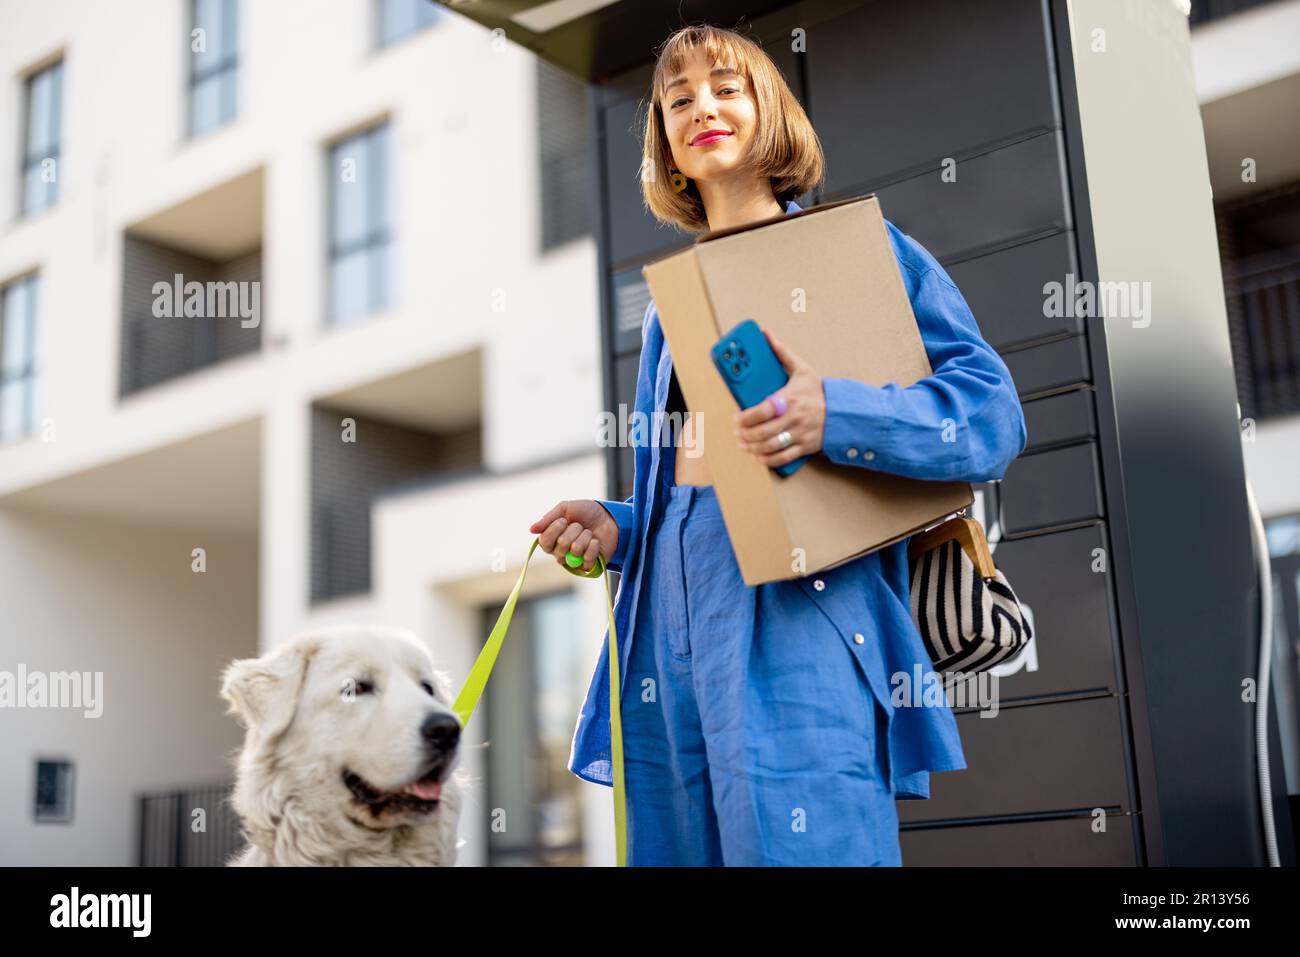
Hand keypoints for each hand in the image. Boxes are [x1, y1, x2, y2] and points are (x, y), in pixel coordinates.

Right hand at [529, 500, 617, 572]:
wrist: (609, 517)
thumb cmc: (586, 512)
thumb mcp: (565, 509)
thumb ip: (548, 519)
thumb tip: (531, 530)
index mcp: (552, 539)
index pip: (543, 542)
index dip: (554, 531)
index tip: (563, 520)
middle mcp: (560, 552)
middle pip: (560, 546)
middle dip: (573, 531)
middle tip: (580, 525)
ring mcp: (574, 560)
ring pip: (575, 551)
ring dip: (584, 537)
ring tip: (589, 533)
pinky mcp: (588, 566)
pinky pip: (587, 560)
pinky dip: (593, 547)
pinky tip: (596, 542)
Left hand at [734, 327, 824, 467]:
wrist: (843, 411)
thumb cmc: (818, 391)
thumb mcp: (801, 369)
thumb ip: (781, 353)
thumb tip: (766, 334)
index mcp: (789, 399)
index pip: (761, 411)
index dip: (744, 418)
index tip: (736, 418)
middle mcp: (793, 418)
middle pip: (762, 432)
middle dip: (745, 434)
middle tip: (737, 432)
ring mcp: (799, 434)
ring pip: (770, 446)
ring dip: (752, 448)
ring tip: (744, 444)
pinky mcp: (804, 447)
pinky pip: (782, 457)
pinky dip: (767, 460)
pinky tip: (758, 456)